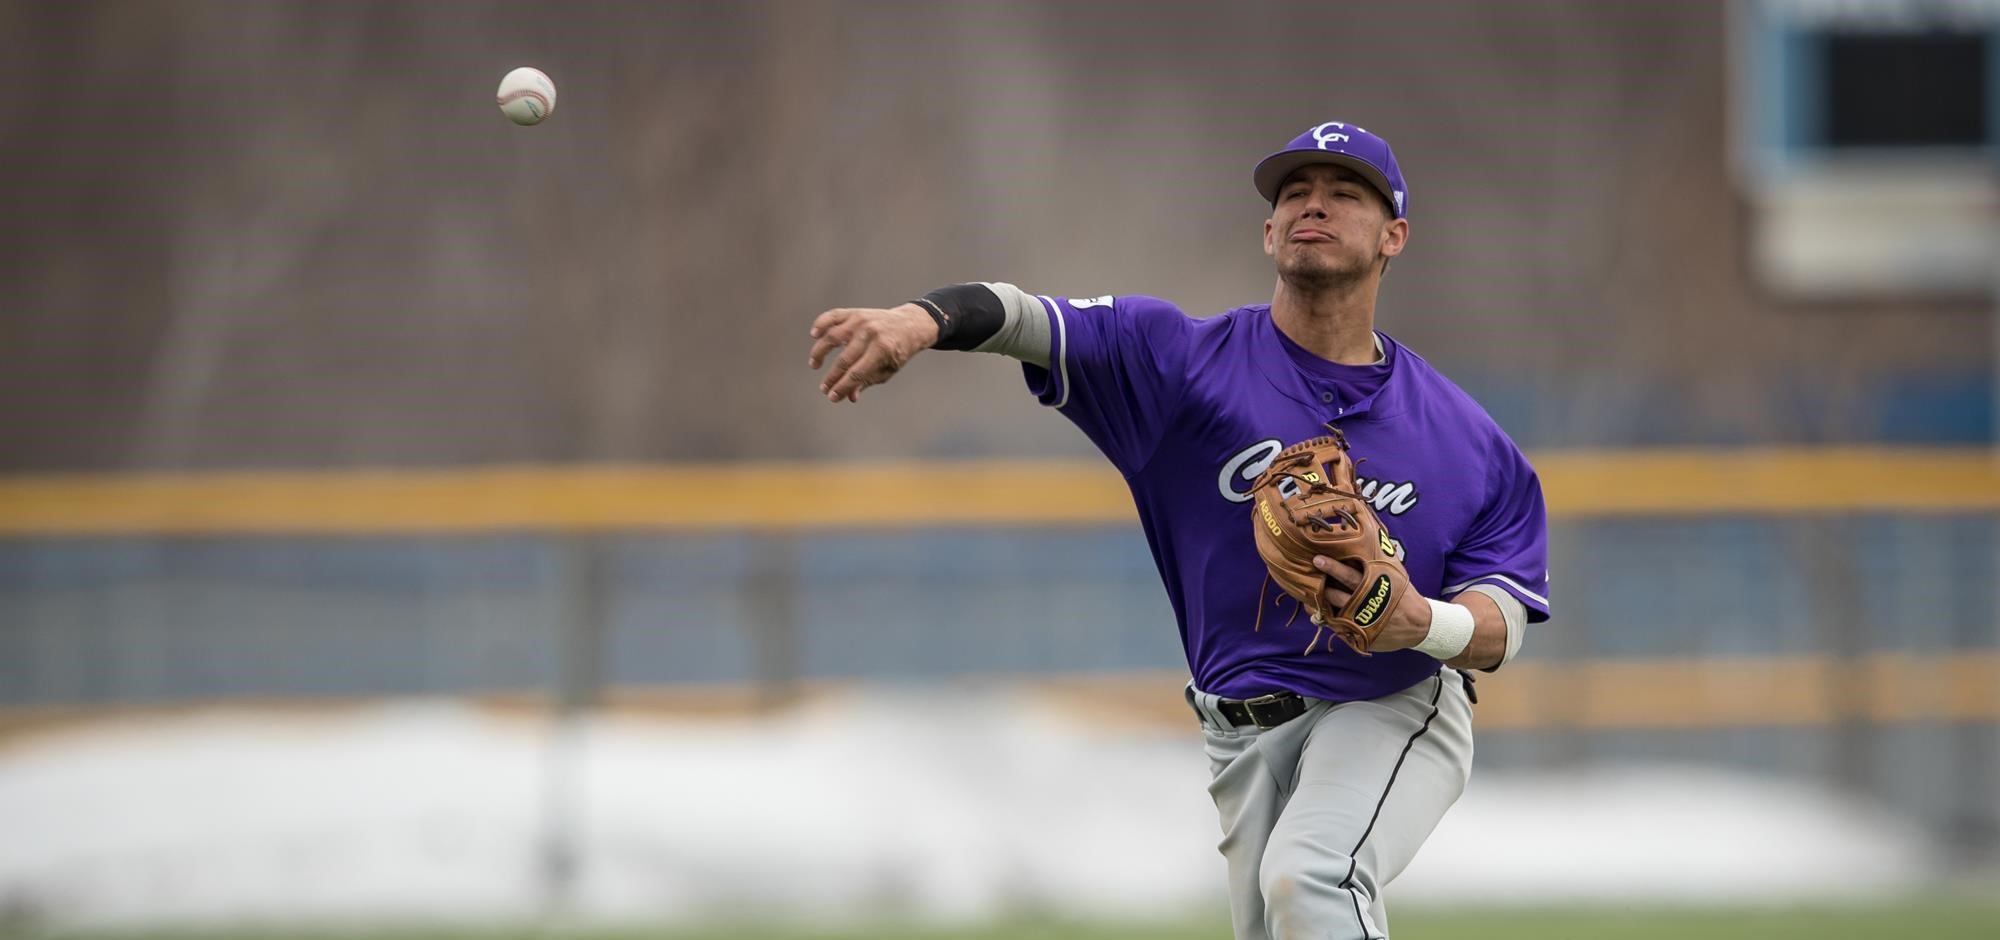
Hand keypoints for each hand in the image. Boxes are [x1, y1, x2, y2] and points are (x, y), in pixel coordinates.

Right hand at [807, 304, 938, 401]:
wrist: (910, 324)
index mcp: (883, 350)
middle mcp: (870, 334)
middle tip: (824, 389)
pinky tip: (814, 335)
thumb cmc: (898, 350)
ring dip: (819, 352)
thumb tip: (849, 397)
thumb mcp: (888, 369)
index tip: (832, 397)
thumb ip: (867, 382)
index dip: (842, 387)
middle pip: (844, 360)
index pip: (857, 373)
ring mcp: (861, 321)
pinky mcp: (854, 312)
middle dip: (831, 377)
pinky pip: (833, 316)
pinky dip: (821, 323)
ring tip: (814, 364)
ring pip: (832, 336)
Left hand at [1311, 555, 1430, 651]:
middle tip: (1308, 577)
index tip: (1318, 558)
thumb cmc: (1402, 594)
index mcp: (1376, 585)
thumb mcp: (1394, 574)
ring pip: (1335, 612)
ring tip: (1308, 596)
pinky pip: (1338, 628)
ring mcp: (1363, 621)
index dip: (1333, 567)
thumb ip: (1378, 560)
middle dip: (1323, 585)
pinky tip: (1317, 613)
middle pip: (1339, 594)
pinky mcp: (1360, 636)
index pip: (1351, 574)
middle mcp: (1367, 603)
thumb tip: (1369, 532)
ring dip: (1320, 604)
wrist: (1418, 624)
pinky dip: (1328, 620)